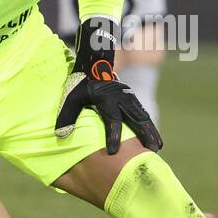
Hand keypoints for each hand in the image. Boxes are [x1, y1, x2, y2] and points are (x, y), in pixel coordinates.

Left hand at [54, 17, 161, 153]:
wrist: (94, 66)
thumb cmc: (81, 85)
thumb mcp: (71, 97)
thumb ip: (66, 115)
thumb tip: (60, 136)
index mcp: (107, 99)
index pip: (112, 119)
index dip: (113, 136)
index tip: (113, 152)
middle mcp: (122, 98)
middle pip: (136, 118)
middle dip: (144, 135)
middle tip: (150, 151)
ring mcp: (130, 98)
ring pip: (144, 117)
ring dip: (151, 132)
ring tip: (157, 148)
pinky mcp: (134, 100)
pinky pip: (144, 115)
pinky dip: (151, 127)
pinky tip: (156, 140)